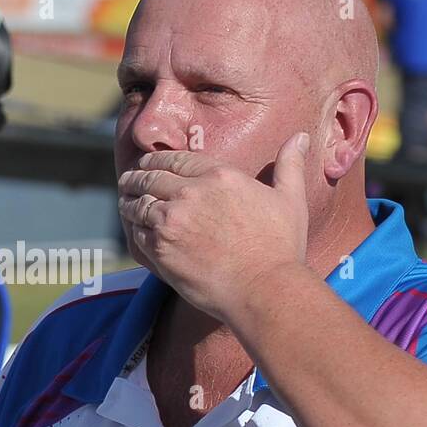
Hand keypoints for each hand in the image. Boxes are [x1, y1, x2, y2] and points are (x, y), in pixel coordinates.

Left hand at [116, 132, 310, 321]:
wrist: (263, 289)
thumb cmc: (280, 247)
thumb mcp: (290, 199)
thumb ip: (290, 165)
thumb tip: (301, 137)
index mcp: (218, 175)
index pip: (174, 159)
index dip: (155, 160)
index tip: (147, 163)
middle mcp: (189, 193)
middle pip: (149, 178)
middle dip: (135, 178)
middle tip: (127, 181)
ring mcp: (171, 222)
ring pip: (137, 205)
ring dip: (128, 202)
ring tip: (124, 202)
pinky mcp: (160, 250)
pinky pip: (137, 233)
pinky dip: (133, 229)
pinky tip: (134, 229)